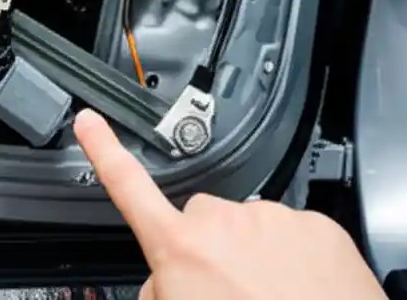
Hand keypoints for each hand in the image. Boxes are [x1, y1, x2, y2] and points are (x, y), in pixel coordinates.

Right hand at [73, 109, 386, 299]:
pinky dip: (297, 261)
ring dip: (257, 257)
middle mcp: (224, 222)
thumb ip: (159, 290)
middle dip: (210, 248)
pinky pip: (295, 237)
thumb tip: (164, 282)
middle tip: (227, 290)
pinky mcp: (317, 227)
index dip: (105, 152)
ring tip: (270, 296)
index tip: (89, 123)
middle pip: (203, 220)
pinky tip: (301, 292)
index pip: (130, 188)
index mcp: (181, 248)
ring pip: (252, 230)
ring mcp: (274, 219)